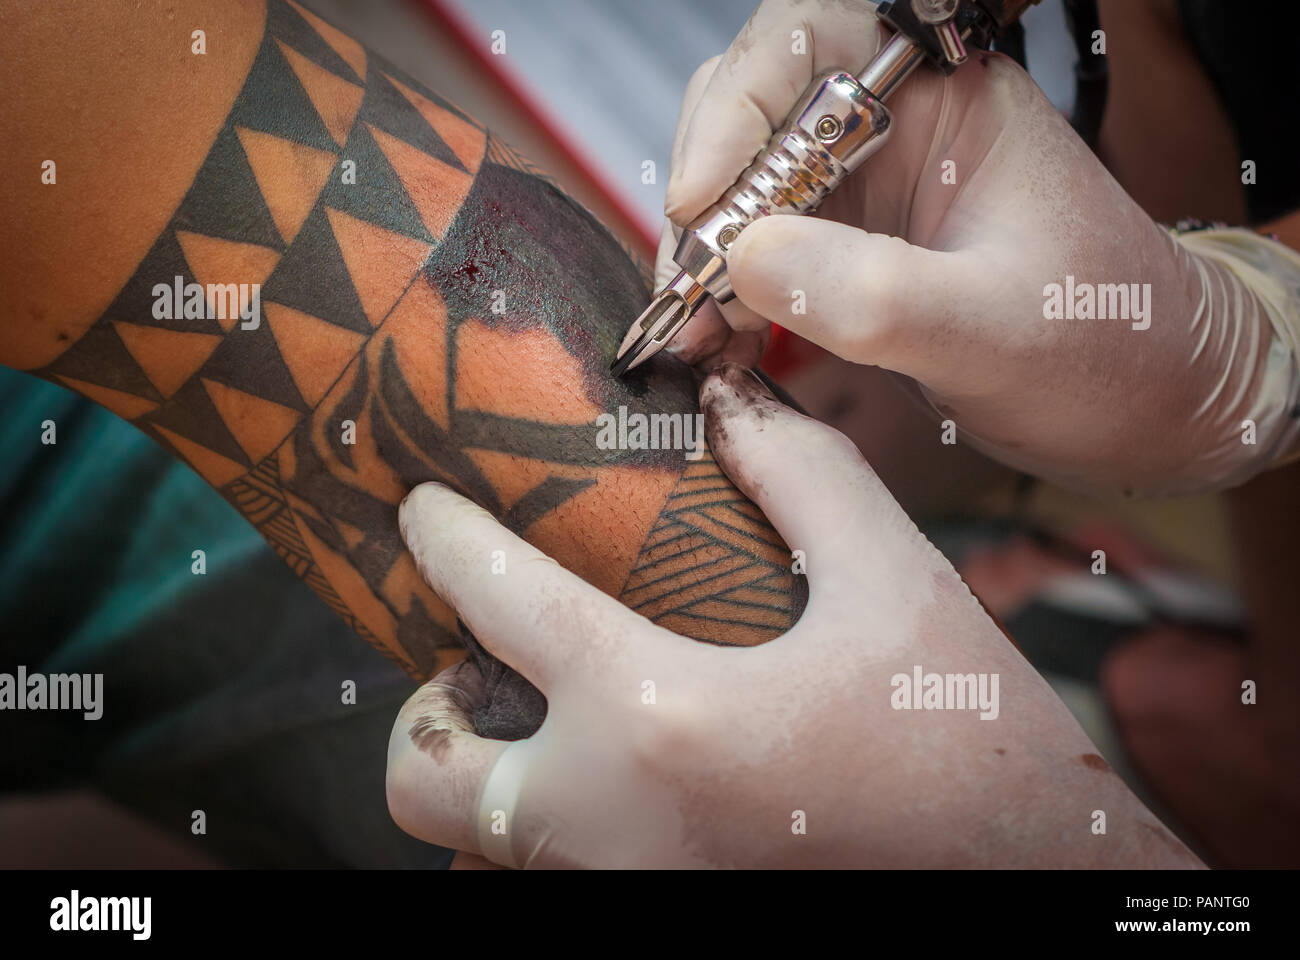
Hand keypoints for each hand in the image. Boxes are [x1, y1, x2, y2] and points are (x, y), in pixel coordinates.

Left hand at [386, 363, 1199, 867]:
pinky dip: (541, 828)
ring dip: (481, 770)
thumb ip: (800, 472)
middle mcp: (607, 820)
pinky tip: (609, 781)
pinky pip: (540, 875)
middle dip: (427, 702)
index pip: (500, 603)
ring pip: (473, 839)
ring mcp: (619, 886)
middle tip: (479, 655)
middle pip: (423, 771)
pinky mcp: (649, 920)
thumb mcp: (894, 579)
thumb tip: (726, 397)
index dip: (445, 539)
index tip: (423, 511)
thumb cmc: (968, 743)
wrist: (1035, 882)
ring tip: (538, 715)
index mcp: (657, 714)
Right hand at [662, 0, 1299, 495]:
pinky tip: (711, 348)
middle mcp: (892, 131)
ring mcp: (865, 196)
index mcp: (944, 96)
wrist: (1144, 408)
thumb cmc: (1106, 345)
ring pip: (744, 197)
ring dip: (703, 263)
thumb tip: (745, 261)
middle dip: (707, 200)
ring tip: (686, 335)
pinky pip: (757, 262)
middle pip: (754, 120)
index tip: (694, 202)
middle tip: (683, 288)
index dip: (736, 111)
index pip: (810, 49)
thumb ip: (874, 293)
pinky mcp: (847, 259)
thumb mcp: (994, 327)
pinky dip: (725, 303)